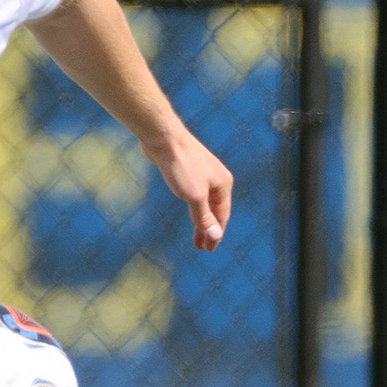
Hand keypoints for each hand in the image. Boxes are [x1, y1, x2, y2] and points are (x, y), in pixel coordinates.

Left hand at [141, 130, 233, 250]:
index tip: (208, 249)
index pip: (222, 216)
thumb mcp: (194, 196)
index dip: (215, 234)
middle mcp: (216, 178)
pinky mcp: (188, 169)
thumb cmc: (181, 165)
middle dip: (209, 229)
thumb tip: (215, 235)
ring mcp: (202, 173)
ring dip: (200, 219)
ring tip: (195, 235)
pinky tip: (188, 208)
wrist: (163, 137)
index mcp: (223, 184)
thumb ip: (204, 216)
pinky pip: (194, 193)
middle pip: (214, 210)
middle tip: (201, 247)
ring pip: (204, 201)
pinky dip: (193, 206)